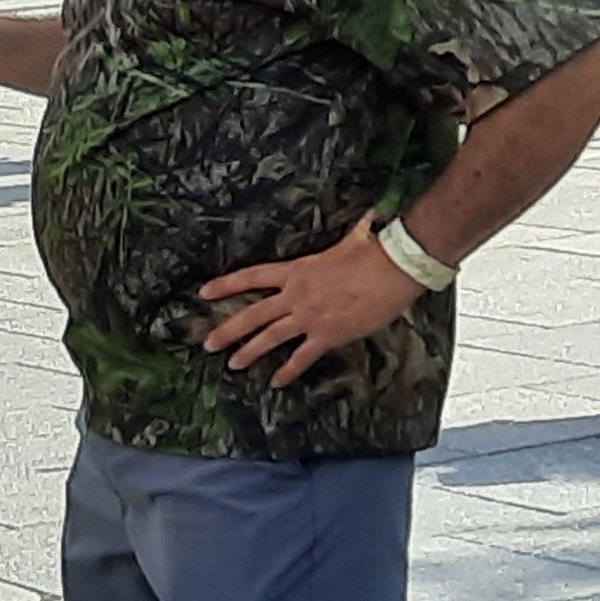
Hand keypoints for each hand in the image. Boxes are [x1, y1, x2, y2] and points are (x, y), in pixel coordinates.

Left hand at [198, 216, 422, 385]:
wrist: (395, 268)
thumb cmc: (375, 250)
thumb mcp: (350, 238)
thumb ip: (348, 232)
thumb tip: (364, 218)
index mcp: (296, 270)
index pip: (251, 277)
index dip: (226, 285)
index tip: (204, 292)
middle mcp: (296, 295)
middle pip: (253, 314)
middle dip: (228, 329)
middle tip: (208, 343)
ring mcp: (310, 316)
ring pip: (270, 337)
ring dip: (249, 352)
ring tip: (232, 364)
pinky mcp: (328, 334)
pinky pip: (302, 357)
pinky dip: (288, 371)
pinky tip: (276, 382)